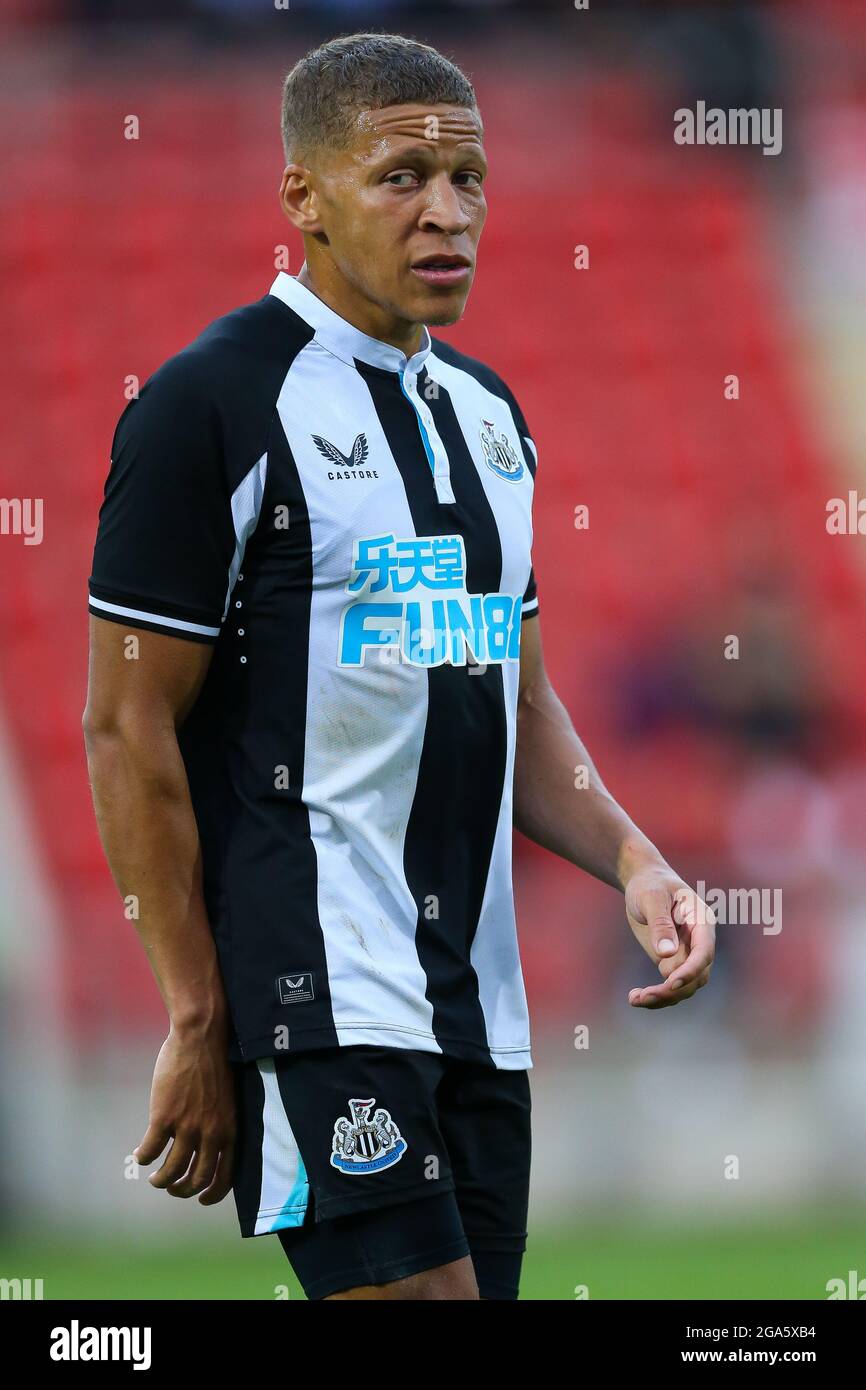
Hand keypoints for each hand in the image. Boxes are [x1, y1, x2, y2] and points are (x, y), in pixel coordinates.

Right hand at [133, 1021, 235, 1204]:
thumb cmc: (215, 1063)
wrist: (202, 1036)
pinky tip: (139, 1154)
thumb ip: (220, 1124)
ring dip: (160, 1180)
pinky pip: (150, 1150)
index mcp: (230, 1130)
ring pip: (171, 1171)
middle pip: (196, 1180)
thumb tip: (207, 1145)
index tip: (201, 1199)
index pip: (225, 1176)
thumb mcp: (228, 1100)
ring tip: (154, 1178)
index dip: (212, 1193)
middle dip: (182, 1190)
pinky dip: (143, 1157)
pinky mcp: (164, 1117)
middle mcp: (210, 1134)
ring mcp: (187, 1127)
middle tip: (171, 1187)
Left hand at [623, 865, 715, 1009]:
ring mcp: (687, 954)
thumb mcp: (652, 897)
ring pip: (685, 986)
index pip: (704, 952)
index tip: (670, 982)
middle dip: (672, 990)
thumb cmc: (650, 884)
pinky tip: (635, 998)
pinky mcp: (673, 962)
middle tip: (642, 996)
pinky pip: (670, 986)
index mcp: (702, 921)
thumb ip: (660, 923)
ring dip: (663, 997)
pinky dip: (656, 995)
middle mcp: (699, 942)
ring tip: (634, 999)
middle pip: (697, 976)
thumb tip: (666, 953)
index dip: (691, 970)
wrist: (644, 883)